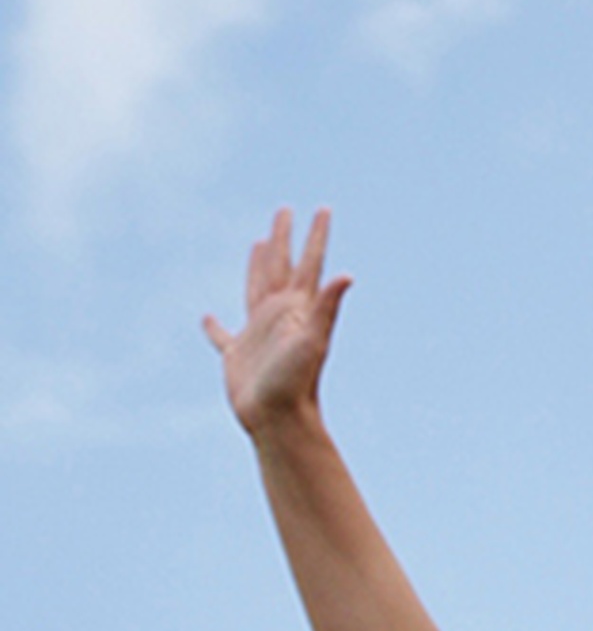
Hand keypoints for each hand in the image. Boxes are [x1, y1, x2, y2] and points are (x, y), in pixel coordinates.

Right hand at [203, 207, 348, 437]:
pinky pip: (223, 336)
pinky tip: (207, 319)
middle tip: (284, 212)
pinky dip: (214, 328)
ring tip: (258, 244)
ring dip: (256, 266)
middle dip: (283, 239)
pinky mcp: (237, 356)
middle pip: (281, 268)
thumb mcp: (313, 340)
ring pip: (255, 289)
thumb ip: (326, 307)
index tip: (323, 209)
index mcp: (298, 309)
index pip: (309, 264)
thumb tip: (346, 276)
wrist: (279, 421)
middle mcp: (279, 316)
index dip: (316, 237)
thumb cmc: (296, 382)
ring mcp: (258, 335)